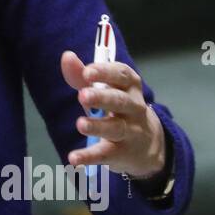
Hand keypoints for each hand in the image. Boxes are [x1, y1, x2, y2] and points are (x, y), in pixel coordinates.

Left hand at [59, 50, 164, 178]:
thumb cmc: (119, 110)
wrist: (148, 145)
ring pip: (115, 128)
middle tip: (82, 95)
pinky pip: (104, 154)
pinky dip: (88, 157)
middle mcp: (134, 108)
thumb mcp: (105, 90)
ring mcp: (130, 132)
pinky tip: (73, 158)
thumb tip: (67, 56)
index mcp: (130, 87)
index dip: (105, 72)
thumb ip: (83, 75)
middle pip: (119, 101)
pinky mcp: (122, 153)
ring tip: (80, 124)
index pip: (122, 75)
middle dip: (102, 97)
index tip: (88, 71)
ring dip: (97, 126)